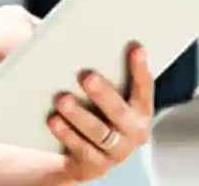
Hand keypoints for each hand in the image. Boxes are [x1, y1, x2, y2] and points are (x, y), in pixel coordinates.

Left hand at [47, 43, 153, 182]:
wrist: (80, 155)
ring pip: (99, 132)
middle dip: (104, 94)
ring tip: (62, 100)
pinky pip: (81, 150)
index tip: (136, 47)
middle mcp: (133, 132)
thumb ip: (101, 69)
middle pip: (120, 112)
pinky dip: (67, 134)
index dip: (141, 69)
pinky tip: (54, 121)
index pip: (144, 87)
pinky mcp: (93, 165)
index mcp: (140, 109)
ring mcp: (115, 151)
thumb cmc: (93, 111)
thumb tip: (79, 34)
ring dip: (80, 116)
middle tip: (87, 76)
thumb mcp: (102, 92)